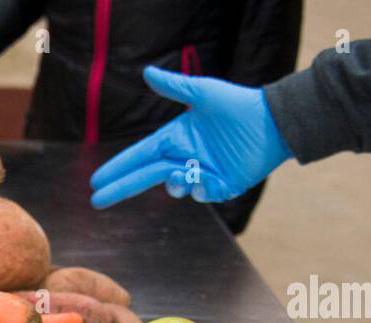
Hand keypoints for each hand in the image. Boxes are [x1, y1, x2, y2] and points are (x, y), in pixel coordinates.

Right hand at [90, 66, 291, 208]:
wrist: (273, 121)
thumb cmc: (238, 104)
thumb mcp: (204, 92)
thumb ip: (175, 87)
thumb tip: (147, 72)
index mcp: (176, 138)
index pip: (139, 156)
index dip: (118, 168)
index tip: (97, 180)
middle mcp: (184, 157)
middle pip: (145, 177)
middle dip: (121, 189)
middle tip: (97, 201)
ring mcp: (201, 174)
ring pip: (174, 187)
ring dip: (176, 183)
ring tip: (187, 172)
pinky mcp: (221, 186)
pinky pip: (202, 195)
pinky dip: (202, 189)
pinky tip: (212, 176)